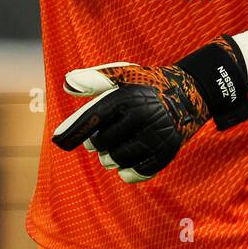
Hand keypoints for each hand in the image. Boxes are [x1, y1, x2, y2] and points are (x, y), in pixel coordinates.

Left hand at [51, 61, 210, 182]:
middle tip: (101, 137)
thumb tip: (67, 83)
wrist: (188, 94)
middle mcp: (143, 116)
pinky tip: (126, 162)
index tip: (58, 142)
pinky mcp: (167, 153)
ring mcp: (156, 136)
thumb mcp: (122, 74)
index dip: (73, 131)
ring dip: (110, 157)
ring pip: (116, 160)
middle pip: (101, 144)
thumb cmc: (145, 85)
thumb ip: (94, 80)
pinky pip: (135, 174)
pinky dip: (126, 171)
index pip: (92, 117)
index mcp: (127, 96)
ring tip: (114, 148)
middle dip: (97, 142)